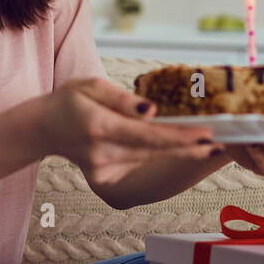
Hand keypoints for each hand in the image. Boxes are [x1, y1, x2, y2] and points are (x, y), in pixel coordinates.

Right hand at [38, 78, 225, 195]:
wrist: (44, 129)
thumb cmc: (70, 100)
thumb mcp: (92, 86)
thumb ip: (122, 99)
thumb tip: (152, 110)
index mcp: (98, 126)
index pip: (147, 134)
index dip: (178, 136)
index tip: (205, 133)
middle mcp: (101, 152)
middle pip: (154, 151)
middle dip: (188, 146)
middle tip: (219, 142)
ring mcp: (103, 168)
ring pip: (150, 159)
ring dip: (181, 153)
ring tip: (209, 146)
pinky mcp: (106, 178)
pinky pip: (140, 164)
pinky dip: (162, 157)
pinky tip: (186, 151)